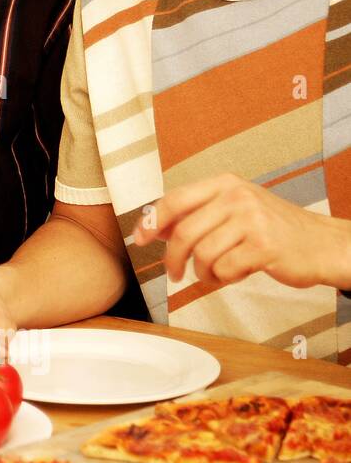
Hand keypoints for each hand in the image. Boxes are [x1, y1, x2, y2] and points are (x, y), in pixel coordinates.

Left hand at [133, 172, 350, 289]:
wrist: (323, 244)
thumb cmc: (271, 230)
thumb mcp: (233, 211)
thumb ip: (196, 215)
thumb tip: (153, 226)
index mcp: (224, 184)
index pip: (175, 200)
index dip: (152, 222)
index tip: (139, 239)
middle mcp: (237, 196)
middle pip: (184, 233)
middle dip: (173, 259)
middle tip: (174, 274)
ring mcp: (253, 219)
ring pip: (203, 255)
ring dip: (204, 273)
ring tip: (216, 274)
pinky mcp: (265, 246)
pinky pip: (224, 269)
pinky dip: (224, 278)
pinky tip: (237, 274)